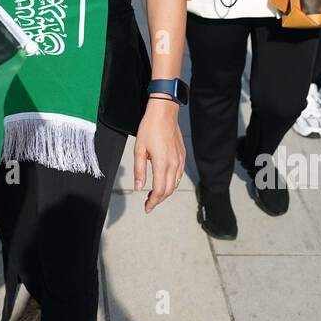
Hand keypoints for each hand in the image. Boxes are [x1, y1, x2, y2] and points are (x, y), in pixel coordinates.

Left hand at [134, 98, 185, 212]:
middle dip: (158, 199)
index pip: (159, 190)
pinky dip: (172, 183)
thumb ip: (139, 170)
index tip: (147, 208)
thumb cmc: (149, 129)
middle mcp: (173, 164)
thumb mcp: (139, 149)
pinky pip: (179, 175)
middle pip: (168, 190)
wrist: (164, 113)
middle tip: (148, 204)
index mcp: (162, 164)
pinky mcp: (182, 156)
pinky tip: (165, 183)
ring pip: (175, 184)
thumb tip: (138, 188)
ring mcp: (179, 160)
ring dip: (165, 192)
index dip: (153, 202)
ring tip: (154, 195)